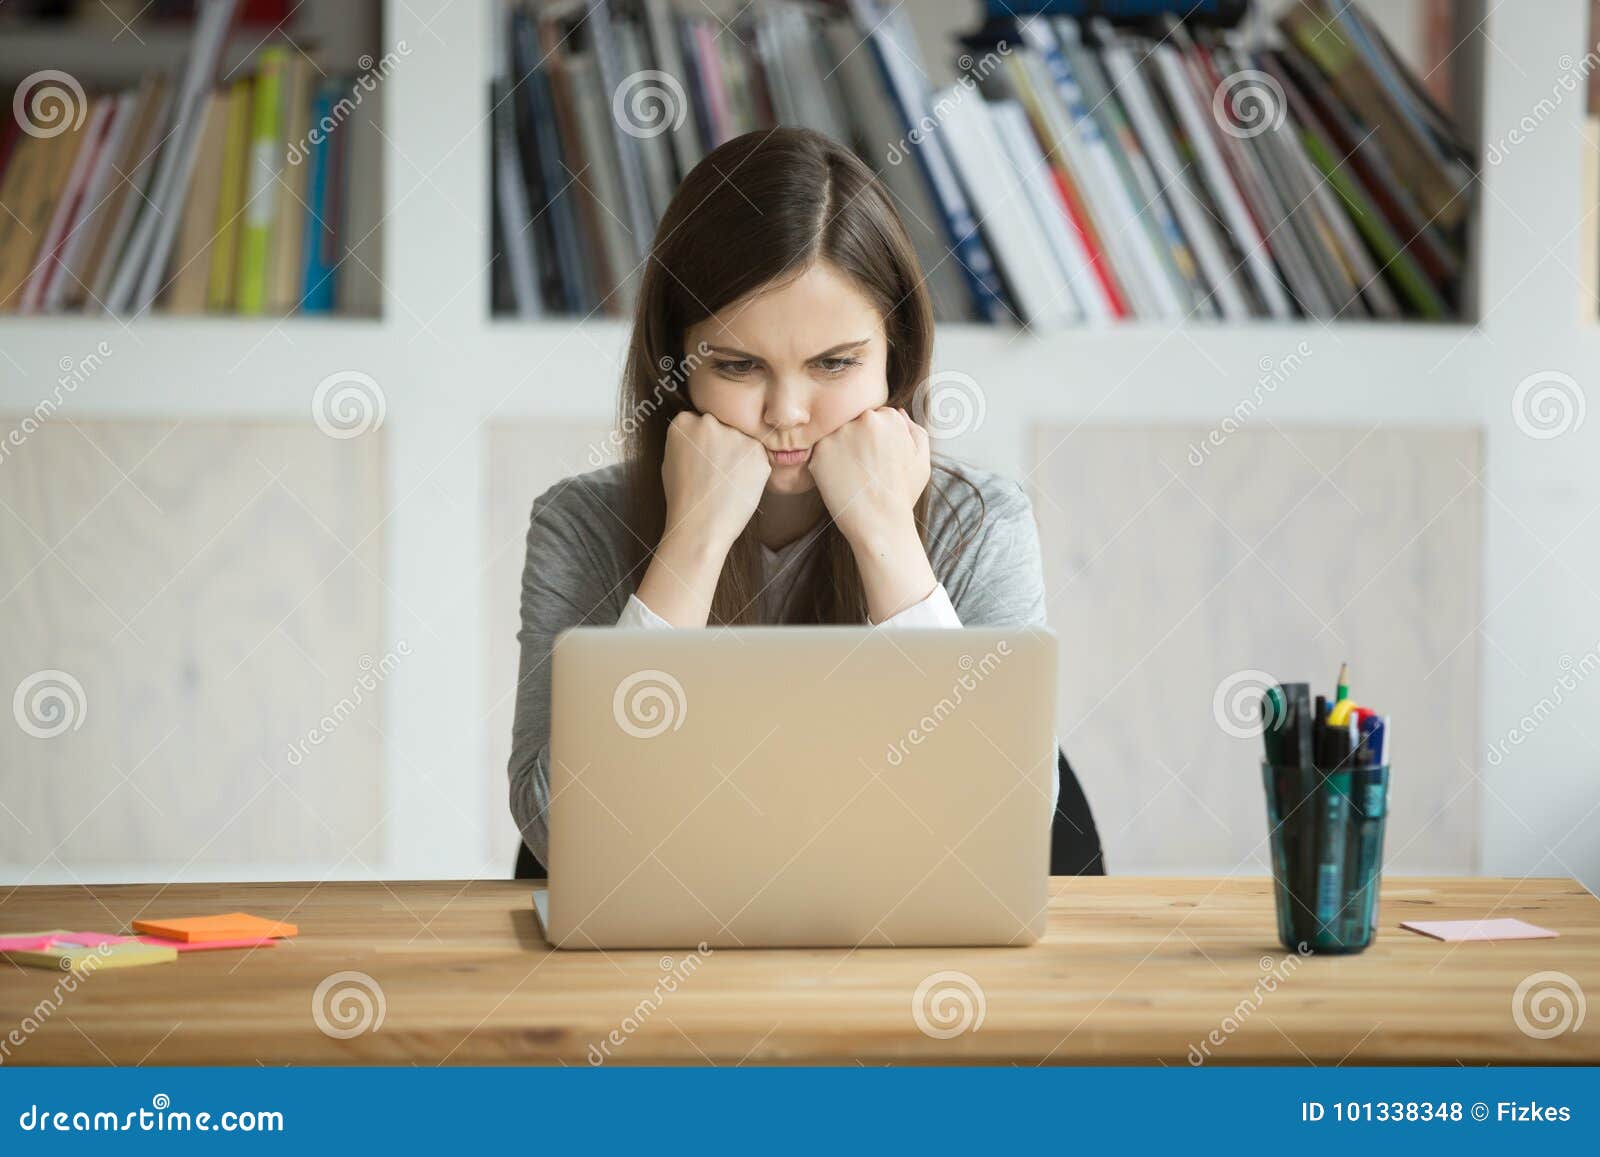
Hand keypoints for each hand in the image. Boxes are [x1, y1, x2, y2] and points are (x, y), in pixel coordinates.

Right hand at [660, 411, 771, 553]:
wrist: (701, 525)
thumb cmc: (683, 499)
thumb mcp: (671, 461)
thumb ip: (687, 440)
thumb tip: (700, 434)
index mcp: (684, 422)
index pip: (700, 422)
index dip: (704, 443)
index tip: (703, 459)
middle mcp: (709, 422)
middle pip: (723, 426)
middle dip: (723, 443)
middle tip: (717, 471)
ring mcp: (735, 435)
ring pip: (742, 440)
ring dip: (739, 455)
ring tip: (727, 482)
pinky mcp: (757, 451)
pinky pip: (757, 456)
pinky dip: (752, 469)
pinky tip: (739, 485)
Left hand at [808, 406, 929, 547]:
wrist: (880, 522)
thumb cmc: (902, 494)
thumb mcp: (921, 459)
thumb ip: (914, 430)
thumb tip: (900, 413)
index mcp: (890, 417)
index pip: (875, 418)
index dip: (874, 441)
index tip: (877, 460)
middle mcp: (864, 419)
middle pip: (854, 423)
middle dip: (857, 441)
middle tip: (863, 469)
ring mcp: (840, 433)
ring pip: (836, 436)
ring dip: (840, 451)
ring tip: (853, 476)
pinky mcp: (820, 450)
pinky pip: (820, 452)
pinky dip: (826, 465)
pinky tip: (840, 481)